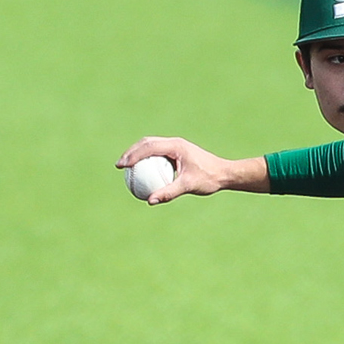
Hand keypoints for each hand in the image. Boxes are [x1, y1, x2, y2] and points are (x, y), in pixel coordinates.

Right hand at [115, 137, 264, 203]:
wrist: (224, 173)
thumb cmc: (209, 178)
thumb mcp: (188, 186)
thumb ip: (169, 192)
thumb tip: (150, 200)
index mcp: (176, 146)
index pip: (148, 147)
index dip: (132, 155)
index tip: (121, 165)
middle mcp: (174, 143)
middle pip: (146, 143)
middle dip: (130, 152)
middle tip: (119, 166)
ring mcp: (176, 147)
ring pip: (151, 147)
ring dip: (137, 155)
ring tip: (126, 168)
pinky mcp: (177, 153)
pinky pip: (158, 155)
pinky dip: (148, 161)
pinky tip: (142, 174)